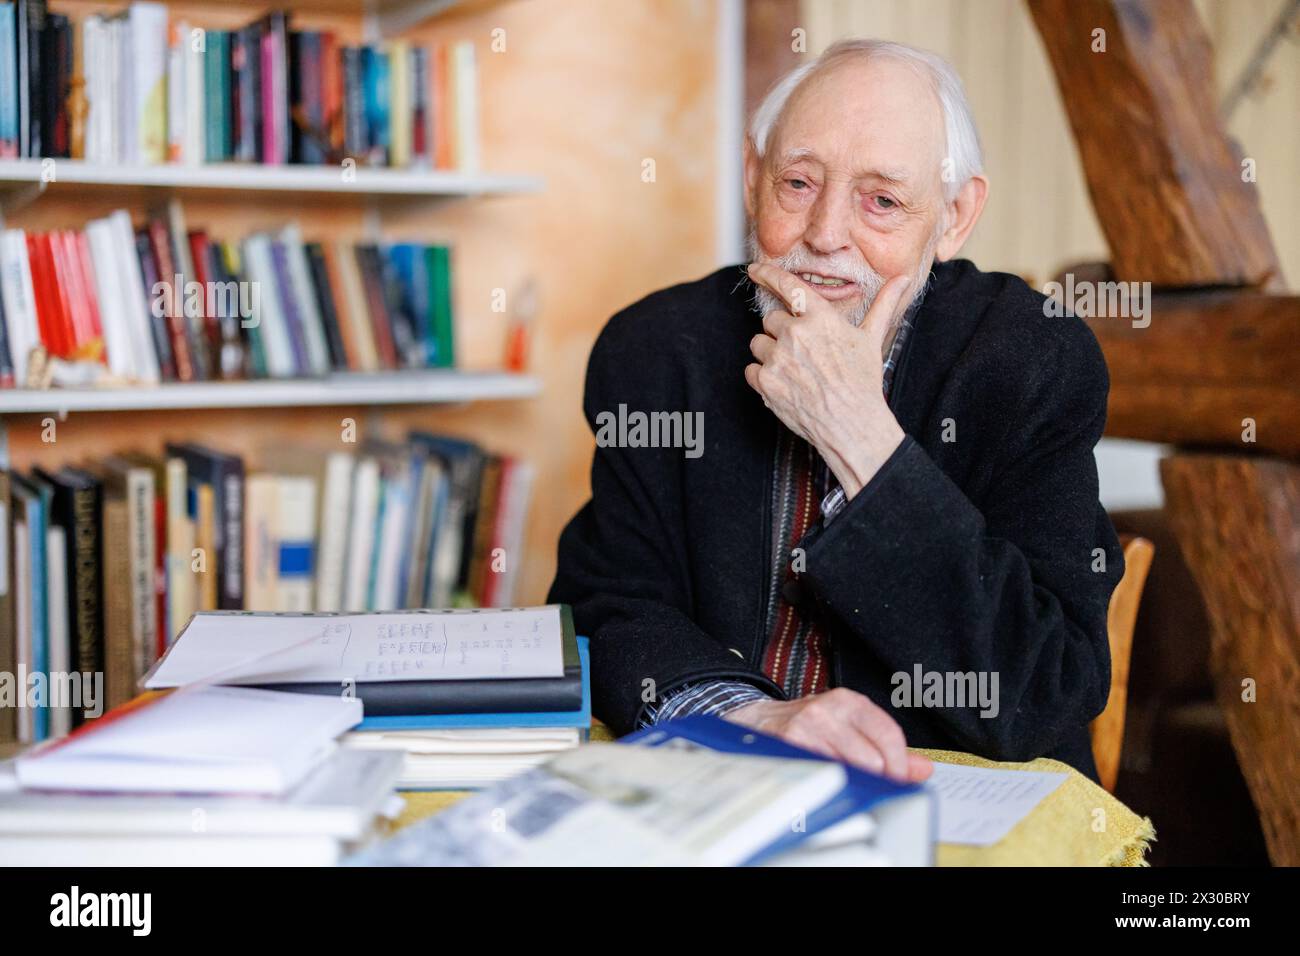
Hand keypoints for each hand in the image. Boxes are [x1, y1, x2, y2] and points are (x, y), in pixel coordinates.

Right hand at [724, 687, 933, 782]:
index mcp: (850, 702)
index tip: (896, 780)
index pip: (889, 734)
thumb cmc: (808, 725)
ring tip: (841, 779)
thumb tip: (922, 769)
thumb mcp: (850, 727)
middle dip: (874, 779)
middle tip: (867, 785)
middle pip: (872, 758)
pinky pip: (822, 773)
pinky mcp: (789, 743)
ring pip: (848, 769)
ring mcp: (807, 726)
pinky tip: (822, 778)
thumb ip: (888, 749)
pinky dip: (827, 782)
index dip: (898, 765)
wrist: (759, 721)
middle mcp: (829, 709)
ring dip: (849, 782)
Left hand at [744, 262, 910, 497]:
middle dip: (782, 332)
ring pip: (758, 344)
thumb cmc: (863, 382)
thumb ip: (884, 304)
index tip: (755, 270)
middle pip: (770, 319)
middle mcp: (795, 334)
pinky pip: (751, 369)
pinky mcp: (765, 382)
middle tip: (802, 352)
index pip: (787, 285)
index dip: (768, 274)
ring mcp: (778, 358)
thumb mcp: (872, 339)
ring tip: (795, 370)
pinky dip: (763, 377)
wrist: (851, 424)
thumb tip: (904, 277)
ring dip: (770, 353)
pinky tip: (786, 385)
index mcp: (820, 318)